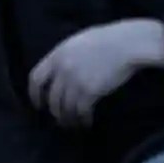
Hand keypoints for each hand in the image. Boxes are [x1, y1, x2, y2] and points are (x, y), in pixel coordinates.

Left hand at [28, 19, 163, 125]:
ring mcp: (75, 81)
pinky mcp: (90, 92)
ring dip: (69, 119)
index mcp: (57, 54)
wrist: (129, 44)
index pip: (35, 78)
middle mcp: (63, 69)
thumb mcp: (79, 42)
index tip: (39, 104)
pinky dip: (83, 119)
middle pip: (51, 99)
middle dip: (56, 111)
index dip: (34, 95)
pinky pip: (81, 111)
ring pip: (65, 108)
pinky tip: (87, 121)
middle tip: (61, 119)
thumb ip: (66, 56)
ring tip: (74, 123)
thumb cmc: (109, 39)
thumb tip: (59, 73)